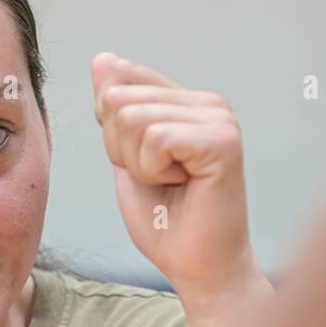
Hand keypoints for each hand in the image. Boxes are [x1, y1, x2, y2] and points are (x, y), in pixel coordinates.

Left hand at [92, 53, 258, 304]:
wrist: (195, 266)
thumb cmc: (165, 221)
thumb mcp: (125, 156)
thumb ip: (115, 109)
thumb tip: (103, 59)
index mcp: (188, 101)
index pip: (121, 79)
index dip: (112, 128)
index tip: (142, 164)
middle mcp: (209, 102)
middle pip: (119, 98)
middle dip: (121, 148)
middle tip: (159, 179)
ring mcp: (219, 118)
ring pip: (132, 117)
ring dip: (137, 163)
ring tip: (170, 183)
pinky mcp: (222, 140)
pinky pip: (154, 138)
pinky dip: (152, 169)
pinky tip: (181, 185)